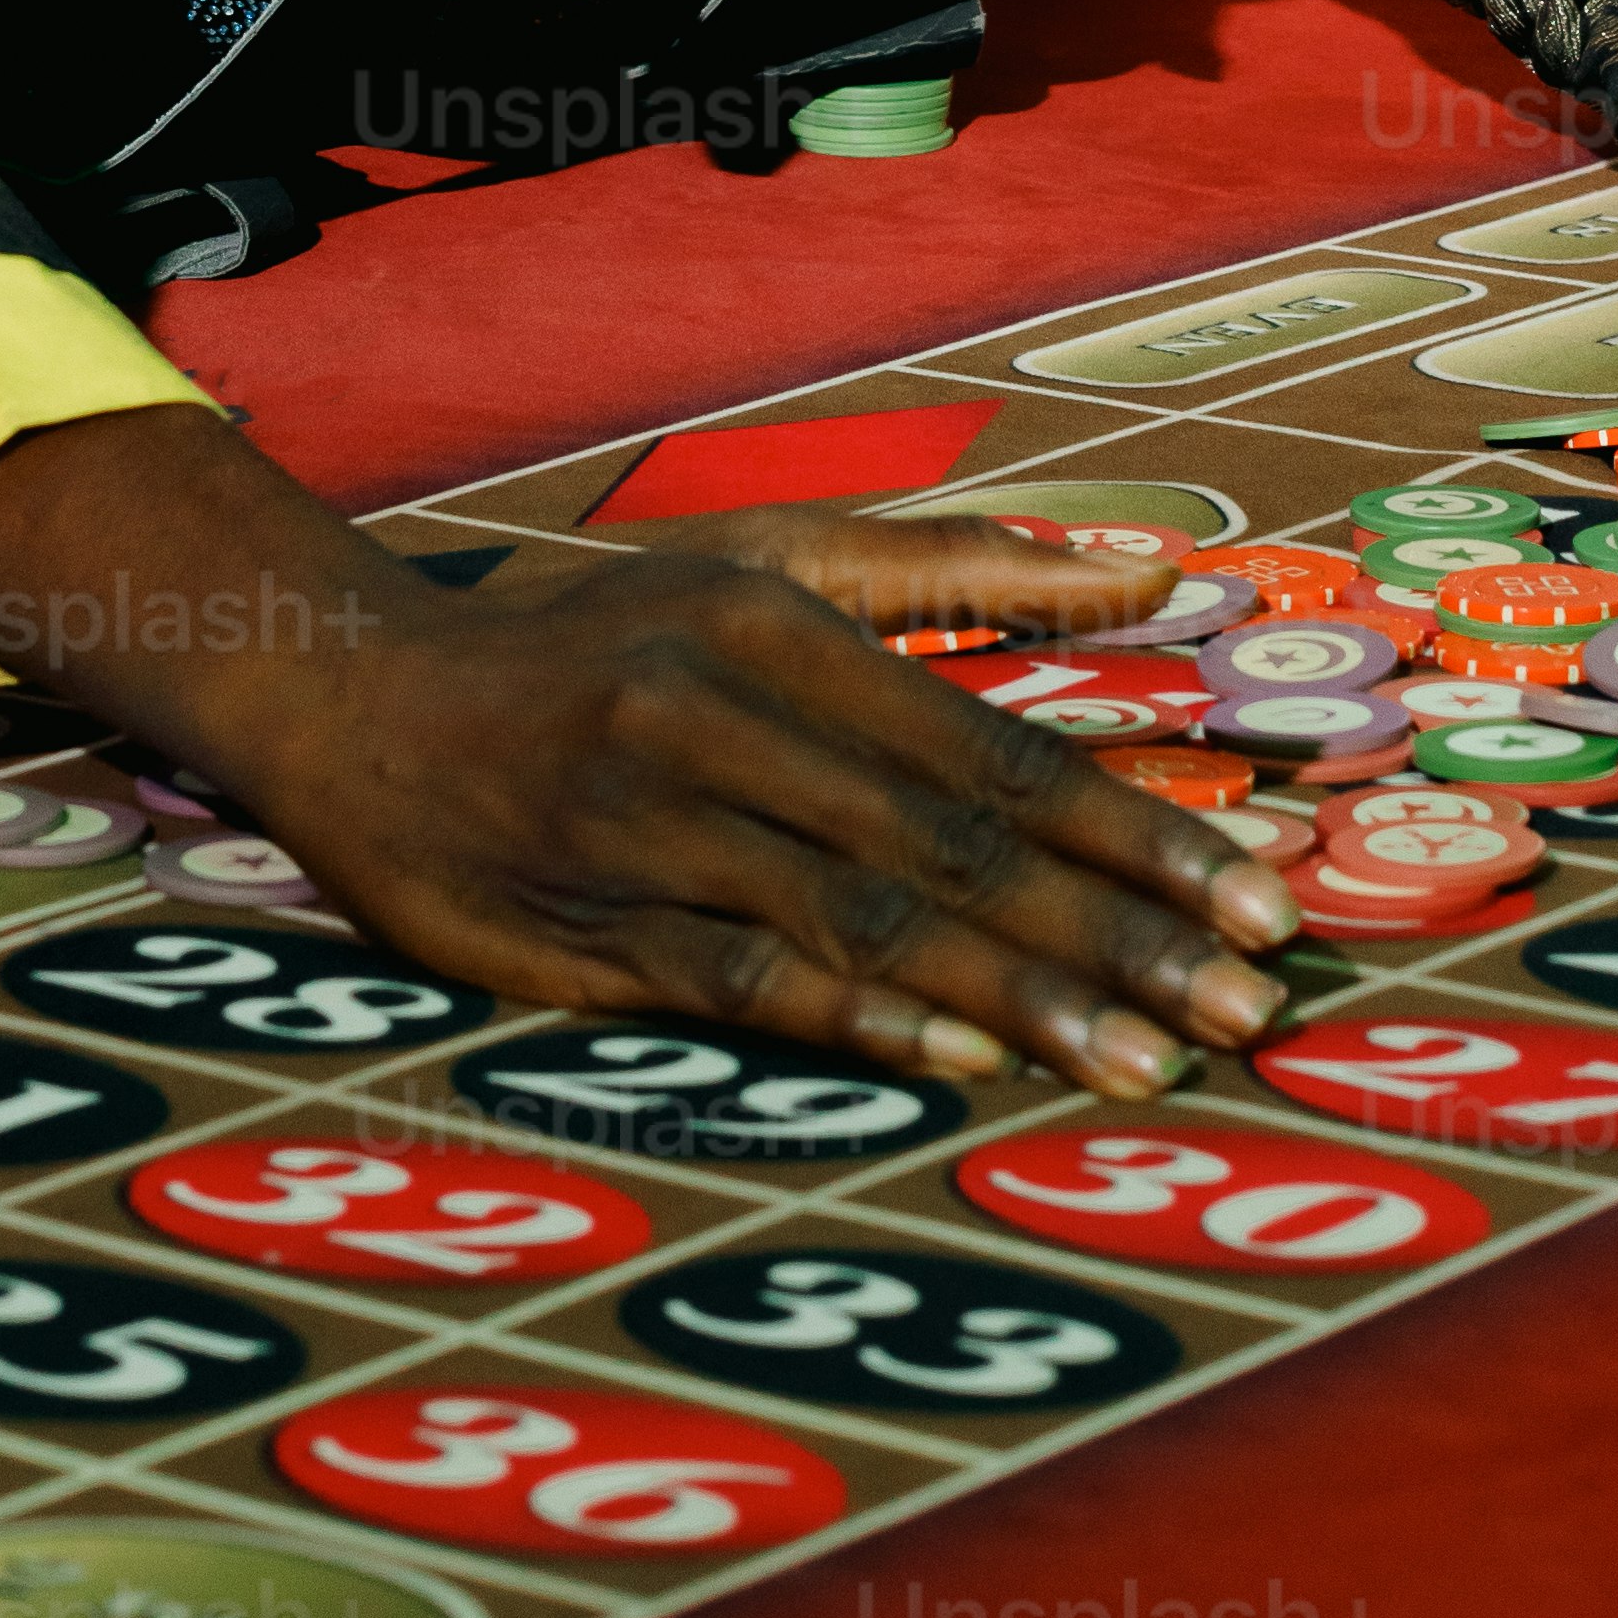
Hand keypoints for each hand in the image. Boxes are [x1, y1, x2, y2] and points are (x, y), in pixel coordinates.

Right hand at [0, 411, 1293, 1090]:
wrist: (349, 689)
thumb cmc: (599, 627)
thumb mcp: (766, 559)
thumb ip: (961, 568)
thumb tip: (1157, 568)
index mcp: (784, 627)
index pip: (1001, 750)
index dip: (1142, 834)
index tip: (1267, 895)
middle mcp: (726, 718)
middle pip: (959, 845)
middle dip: (1120, 933)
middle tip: (1248, 1004)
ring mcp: (653, 828)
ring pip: (868, 922)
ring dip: (1022, 998)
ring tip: (1144, 1058)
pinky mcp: (586, 927)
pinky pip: (745, 982)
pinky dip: (858, 1021)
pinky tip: (960, 1057)